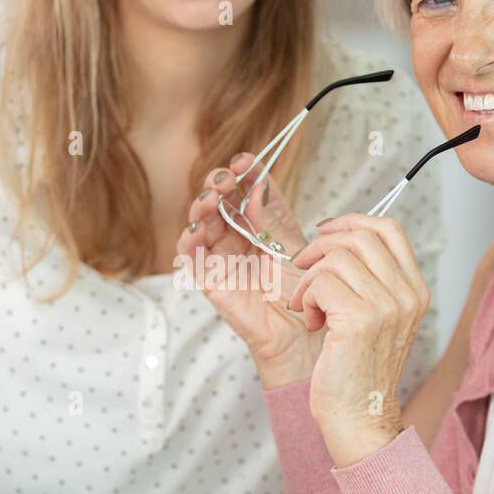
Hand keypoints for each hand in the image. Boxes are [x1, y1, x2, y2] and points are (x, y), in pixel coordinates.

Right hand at [175, 154, 322, 387]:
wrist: (303, 332)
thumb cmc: (304, 291)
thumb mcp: (293, 246)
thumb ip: (272, 219)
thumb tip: (255, 187)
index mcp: (263, 223)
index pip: (247, 188)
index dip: (244, 172)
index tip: (246, 161)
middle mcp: (240, 235)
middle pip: (220, 200)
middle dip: (219, 184)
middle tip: (226, 179)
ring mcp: (222, 255)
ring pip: (201, 222)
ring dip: (202, 206)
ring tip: (212, 199)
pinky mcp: (209, 279)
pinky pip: (191, 256)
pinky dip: (189, 239)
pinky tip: (197, 229)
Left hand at [287, 214, 429, 466]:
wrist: (358, 418)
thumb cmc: (357, 370)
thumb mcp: (378, 319)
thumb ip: (371, 281)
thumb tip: (339, 238)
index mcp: (415, 290)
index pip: (389, 229)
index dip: (352, 222)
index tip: (324, 234)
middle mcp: (407, 295)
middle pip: (360, 236)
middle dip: (321, 247)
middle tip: (302, 269)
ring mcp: (387, 306)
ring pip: (335, 258)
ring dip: (309, 280)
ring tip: (309, 307)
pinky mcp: (359, 320)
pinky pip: (320, 282)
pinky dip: (305, 298)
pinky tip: (311, 322)